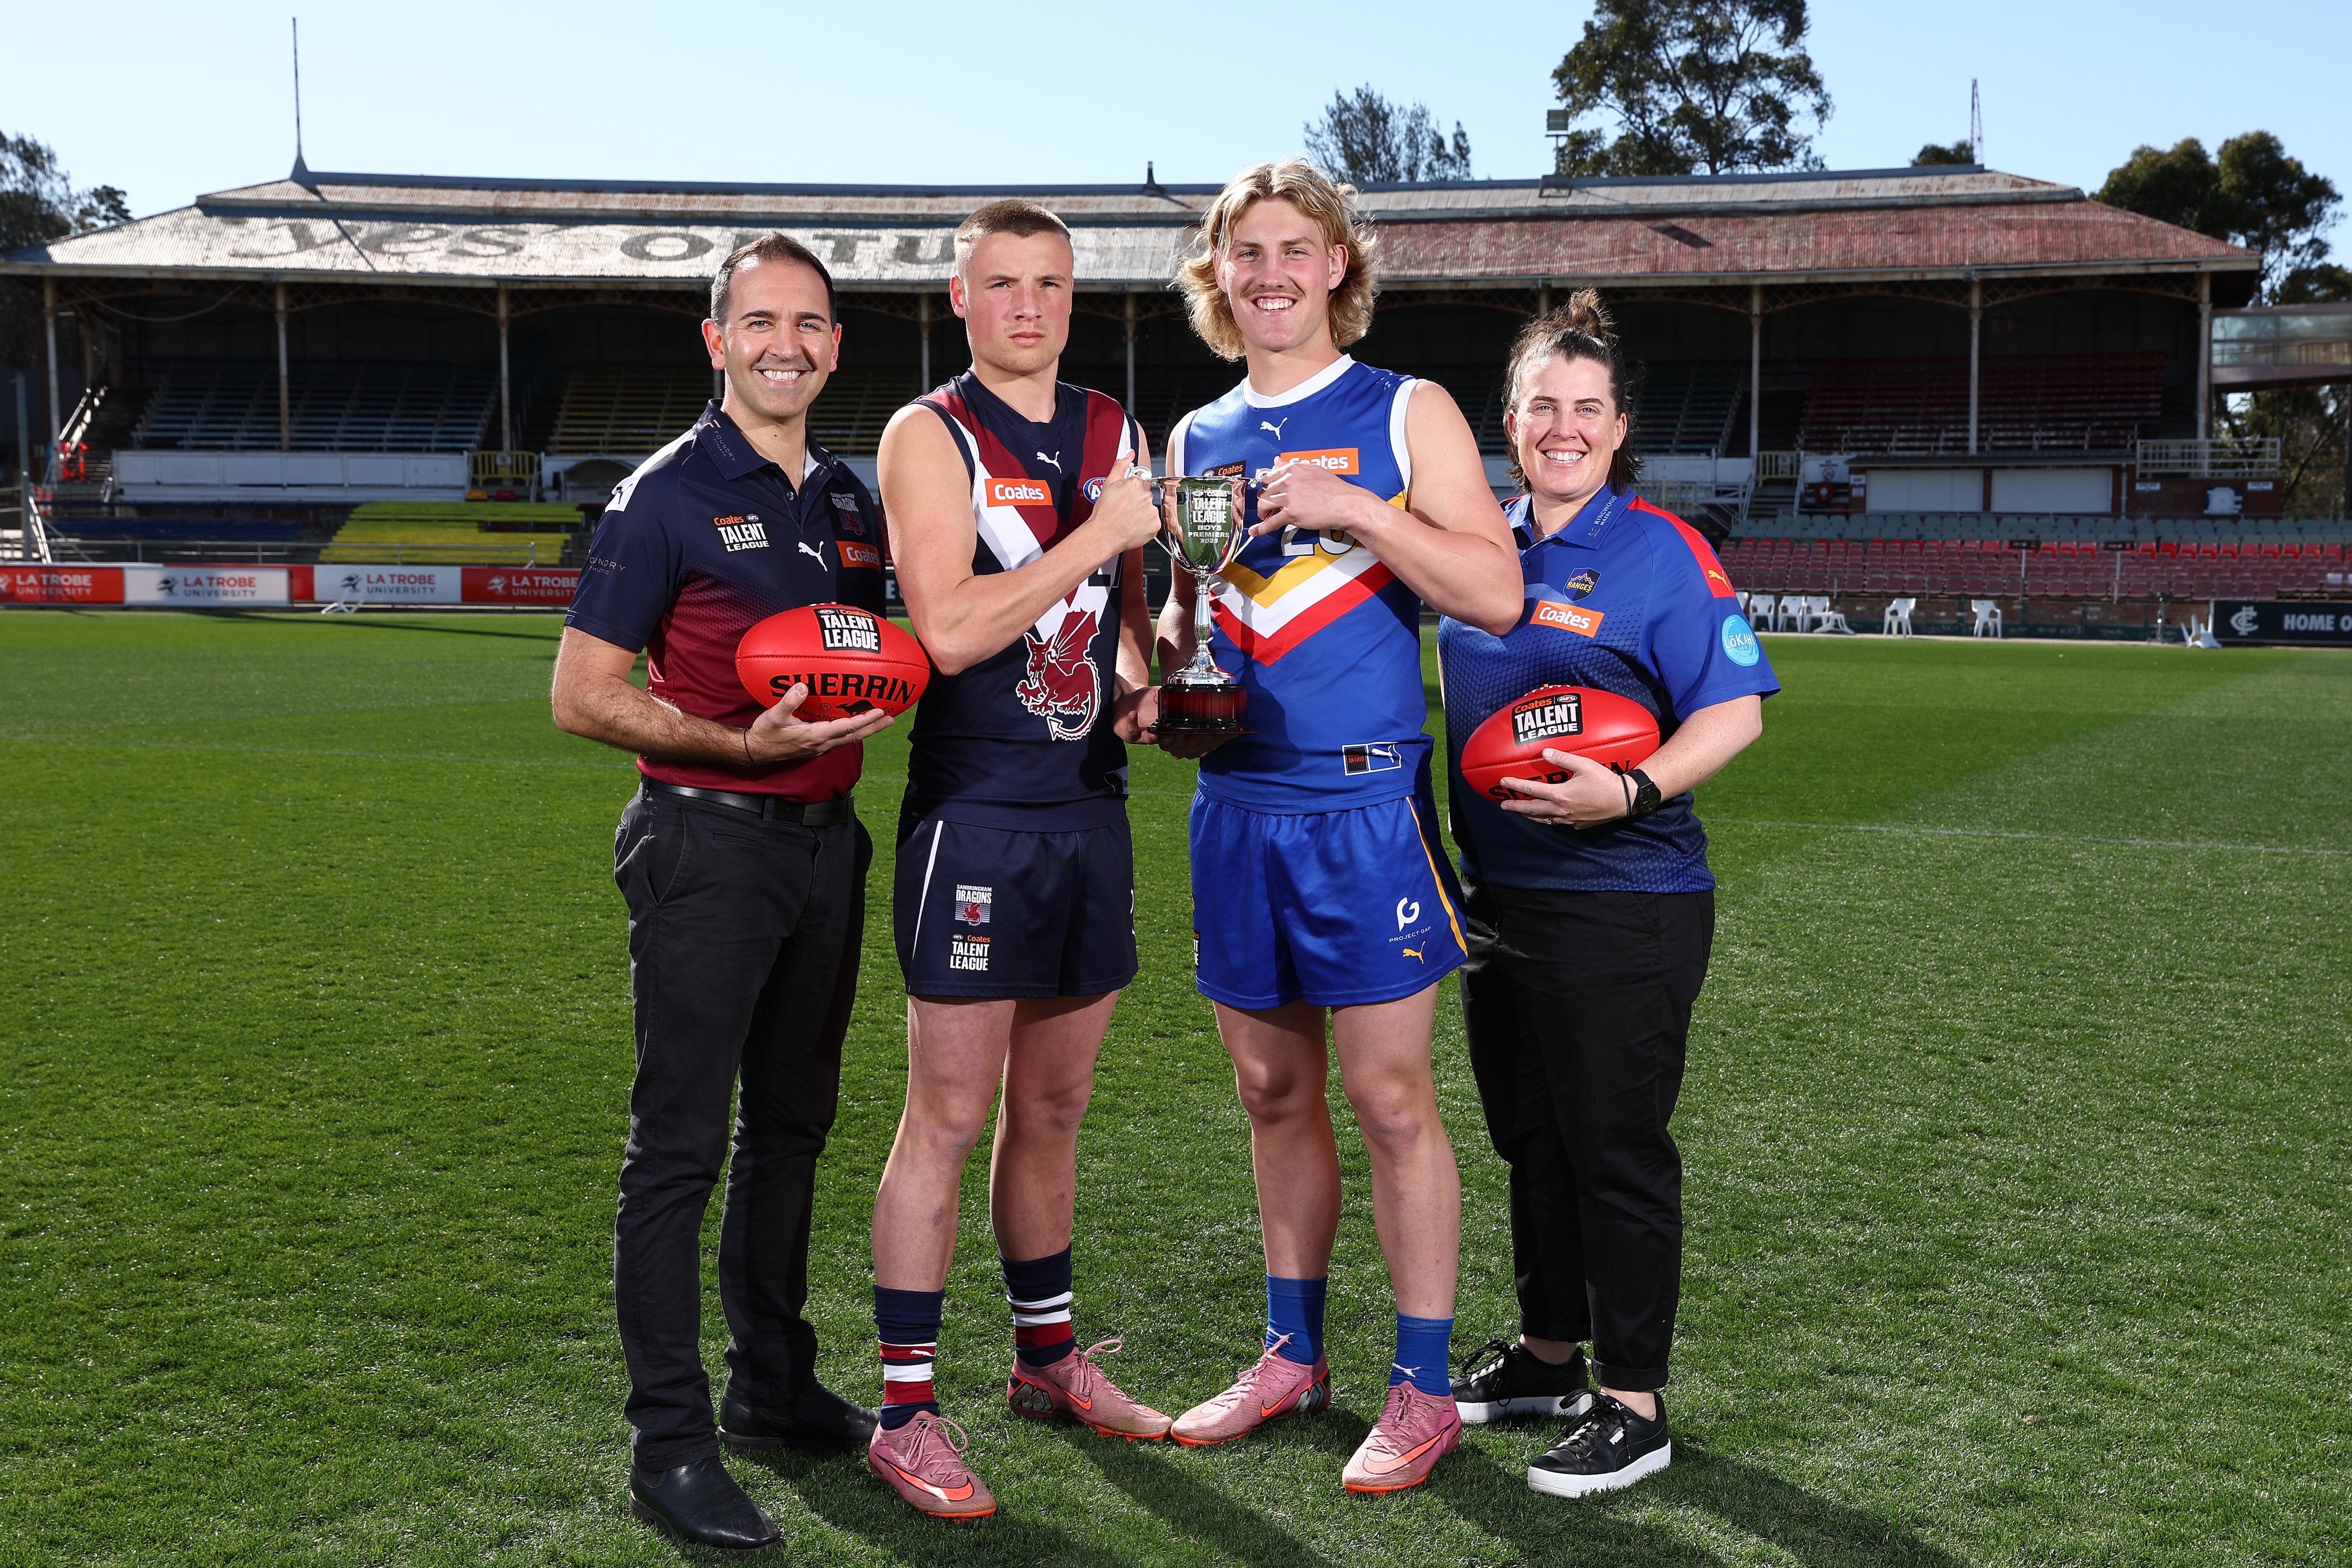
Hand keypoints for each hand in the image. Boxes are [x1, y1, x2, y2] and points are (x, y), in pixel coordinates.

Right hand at [745, 683, 894, 764]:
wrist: (755, 751)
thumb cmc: (765, 733)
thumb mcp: (774, 716)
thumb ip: (789, 701)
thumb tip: (803, 686)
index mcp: (816, 736)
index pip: (847, 727)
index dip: (865, 720)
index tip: (880, 711)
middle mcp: (822, 743)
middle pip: (855, 735)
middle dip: (874, 727)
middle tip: (892, 718)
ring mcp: (820, 746)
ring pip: (849, 738)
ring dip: (866, 730)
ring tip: (880, 720)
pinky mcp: (815, 746)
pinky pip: (840, 738)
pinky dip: (852, 731)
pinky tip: (855, 723)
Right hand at [1086, 466, 1163, 555]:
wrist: (1104, 534)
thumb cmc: (1104, 513)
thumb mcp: (1109, 484)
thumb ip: (1121, 465)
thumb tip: (1129, 453)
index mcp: (1135, 483)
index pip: (1137, 484)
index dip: (1129, 493)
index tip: (1123, 500)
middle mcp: (1146, 496)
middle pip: (1144, 496)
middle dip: (1136, 502)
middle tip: (1124, 510)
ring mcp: (1151, 511)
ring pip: (1149, 509)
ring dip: (1142, 514)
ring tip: (1128, 519)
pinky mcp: (1155, 525)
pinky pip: (1153, 523)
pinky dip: (1146, 526)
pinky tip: (1134, 527)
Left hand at [1111, 687, 1230, 758]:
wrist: (1124, 700)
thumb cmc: (1146, 700)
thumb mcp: (1164, 696)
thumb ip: (1176, 698)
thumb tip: (1195, 694)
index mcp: (1171, 730)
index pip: (1186, 738)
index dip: (1195, 739)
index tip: (1204, 735)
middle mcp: (1159, 736)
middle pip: (1171, 742)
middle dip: (1176, 738)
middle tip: (1180, 733)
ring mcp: (1144, 737)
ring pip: (1152, 740)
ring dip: (1156, 736)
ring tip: (1156, 731)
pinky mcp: (1129, 734)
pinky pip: (1132, 731)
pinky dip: (1133, 723)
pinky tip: (1134, 714)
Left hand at [1251, 457, 1379, 538]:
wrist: (1345, 504)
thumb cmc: (1334, 488)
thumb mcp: (1313, 469)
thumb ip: (1292, 466)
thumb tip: (1277, 460)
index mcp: (1292, 469)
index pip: (1268, 477)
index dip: (1267, 487)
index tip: (1268, 493)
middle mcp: (1288, 481)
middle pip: (1264, 491)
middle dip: (1265, 500)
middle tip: (1269, 507)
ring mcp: (1289, 497)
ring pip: (1264, 504)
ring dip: (1263, 512)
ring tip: (1267, 516)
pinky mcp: (1291, 514)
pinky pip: (1271, 522)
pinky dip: (1261, 528)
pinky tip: (1255, 531)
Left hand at [1496, 748, 1630, 829]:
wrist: (1624, 800)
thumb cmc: (1605, 781)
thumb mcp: (1584, 764)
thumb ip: (1562, 758)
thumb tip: (1544, 752)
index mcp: (1560, 795)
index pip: (1531, 790)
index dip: (1515, 785)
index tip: (1503, 781)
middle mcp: (1561, 811)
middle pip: (1532, 810)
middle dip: (1516, 807)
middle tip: (1504, 805)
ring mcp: (1569, 820)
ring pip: (1543, 820)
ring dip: (1530, 815)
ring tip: (1521, 812)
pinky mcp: (1578, 825)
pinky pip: (1558, 824)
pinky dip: (1548, 820)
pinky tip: (1547, 817)